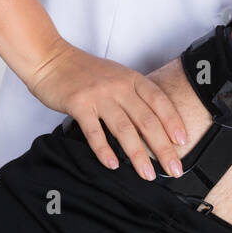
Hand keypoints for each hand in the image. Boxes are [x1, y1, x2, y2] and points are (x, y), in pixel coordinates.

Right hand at [26, 37, 187, 178]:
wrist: (49, 58)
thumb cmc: (84, 72)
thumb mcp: (116, 77)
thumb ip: (134, 97)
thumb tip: (155, 126)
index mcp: (131, 79)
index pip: (160, 102)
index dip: (173, 122)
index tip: (183, 142)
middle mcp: (119, 86)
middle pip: (147, 120)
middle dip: (163, 148)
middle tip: (174, 168)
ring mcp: (99, 95)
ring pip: (124, 129)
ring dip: (138, 155)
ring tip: (148, 174)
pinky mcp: (78, 104)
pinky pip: (94, 132)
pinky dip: (104, 150)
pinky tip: (113, 165)